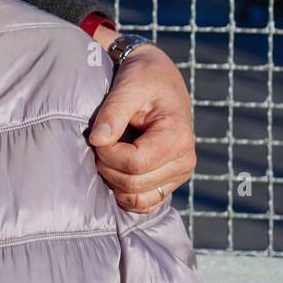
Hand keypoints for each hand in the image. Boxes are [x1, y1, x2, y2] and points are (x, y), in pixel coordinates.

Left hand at [87, 35, 195, 212]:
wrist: (158, 78)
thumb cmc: (143, 78)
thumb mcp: (127, 86)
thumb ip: (111, 113)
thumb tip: (96, 140)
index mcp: (178, 137)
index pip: (135, 164)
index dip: (108, 153)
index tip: (98, 135)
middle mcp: (185, 161)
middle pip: (134, 184)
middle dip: (106, 166)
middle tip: (100, 142)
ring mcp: (178, 174)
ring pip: (137, 198)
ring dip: (113, 180)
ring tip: (108, 153)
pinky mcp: (168, 181)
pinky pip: (144, 203)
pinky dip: (123, 193)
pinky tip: (114, 170)